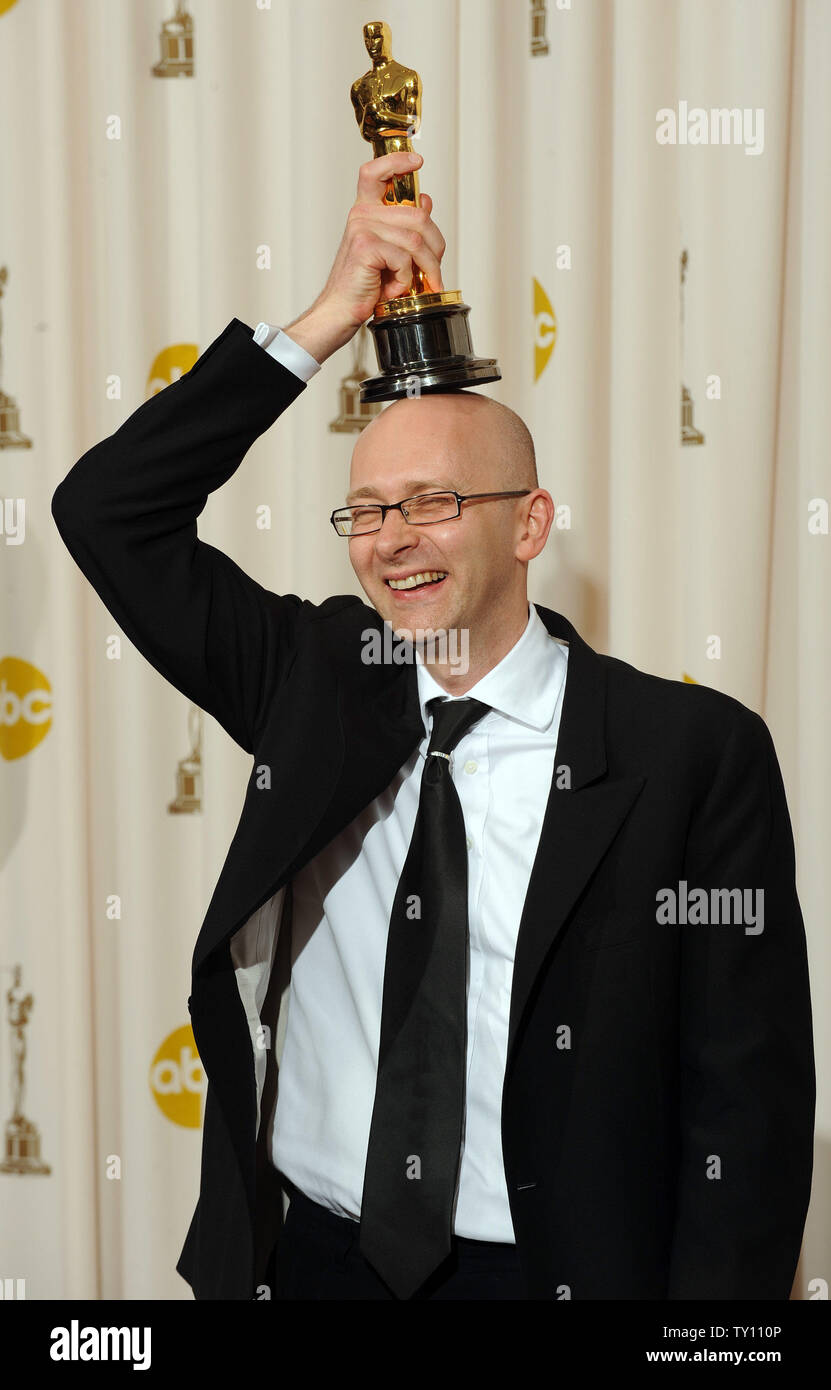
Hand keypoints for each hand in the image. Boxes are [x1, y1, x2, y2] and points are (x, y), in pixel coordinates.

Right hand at [284, 151, 446, 362]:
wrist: (341, 311)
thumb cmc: (364, 285)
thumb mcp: (389, 251)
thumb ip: (404, 225)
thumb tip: (425, 200)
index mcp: (365, 211)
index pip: (375, 172)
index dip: (397, 161)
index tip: (417, 161)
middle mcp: (362, 214)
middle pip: (418, 215)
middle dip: (436, 247)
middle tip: (433, 271)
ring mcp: (362, 228)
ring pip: (416, 240)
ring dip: (426, 268)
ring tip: (417, 284)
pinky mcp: (365, 247)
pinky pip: (404, 259)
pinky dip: (406, 279)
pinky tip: (394, 288)